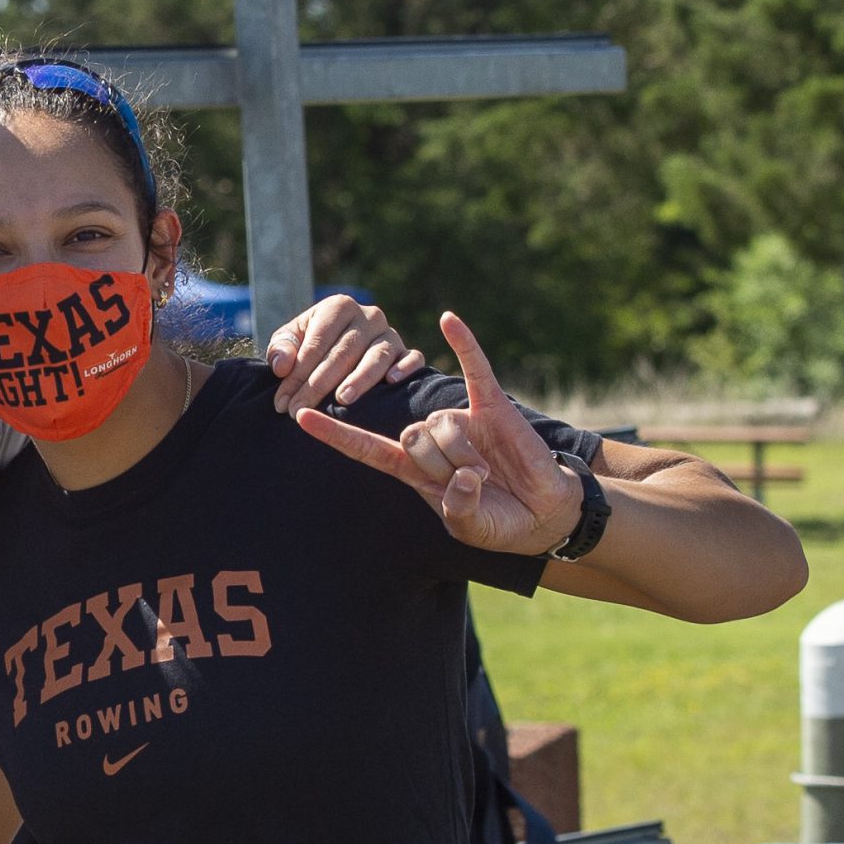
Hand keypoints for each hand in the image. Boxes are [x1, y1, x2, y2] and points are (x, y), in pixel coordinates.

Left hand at [265, 295, 425, 413]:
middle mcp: (369, 316)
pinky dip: (406, 367)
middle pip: (344, 351)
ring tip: (343, 399)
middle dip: (319, 383)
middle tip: (301, 409)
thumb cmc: (309, 346)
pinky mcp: (407, 352)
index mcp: (339, 306)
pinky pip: (412, 358)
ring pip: (378, 355)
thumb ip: (281, 349)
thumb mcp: (289, 341)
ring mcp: (390, 334)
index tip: (283, 402)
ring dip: (361, 377)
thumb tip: (281, 367)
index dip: (298, 373)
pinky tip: (392, 381)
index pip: (318, 342)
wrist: (336, 349)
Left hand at [294, 311, 583, 556]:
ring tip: (490, 472)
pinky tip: (448, 319)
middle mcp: (428, 438)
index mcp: (412, 468)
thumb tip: (463, 477)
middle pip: (410, 436)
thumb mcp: (470, 525)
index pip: (364, 447)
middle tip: (473, 484)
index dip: (335, 434)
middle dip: (442, 465)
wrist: (542, 511)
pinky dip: (464, 345)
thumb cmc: (498, 521)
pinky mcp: (491, 407)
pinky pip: (474, 370)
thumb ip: (459, 507)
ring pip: (440, 424)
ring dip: (466, 454)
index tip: (301, 416)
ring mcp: (459, 419)